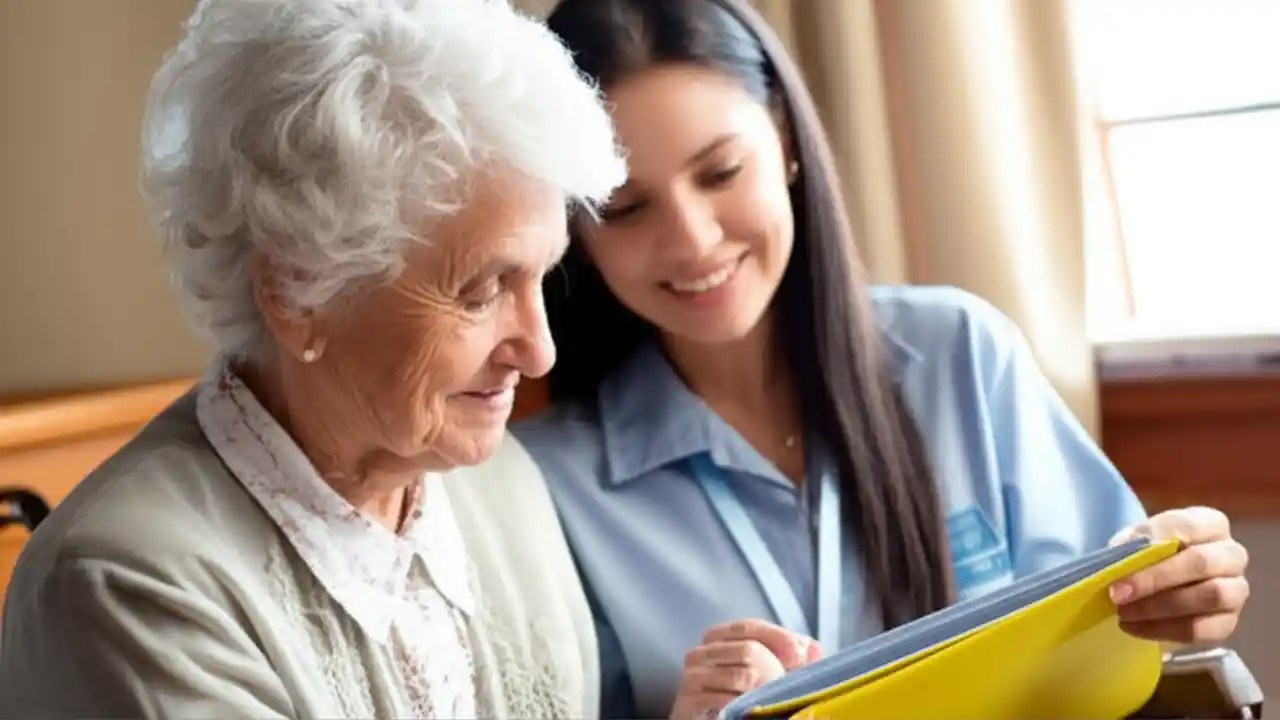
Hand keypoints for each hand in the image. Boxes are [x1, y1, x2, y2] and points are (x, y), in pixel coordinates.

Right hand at [669, 619, 820, 719]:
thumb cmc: (740, 699)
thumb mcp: (770, 675)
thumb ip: (793, 661)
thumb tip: (814, 647)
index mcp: (719, 638)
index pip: (751, 626)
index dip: (779, 638)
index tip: (800, 656)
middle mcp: (702, 652)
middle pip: (748, 649)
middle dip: (774, 670)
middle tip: (785, 686)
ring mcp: (692, 676)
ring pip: (740, 675)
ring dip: (761, 692)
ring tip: (768, 701)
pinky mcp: (687, 702)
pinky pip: (724, 699)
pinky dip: (743, 706)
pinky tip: (749, 711)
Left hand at [1109, 506, 1249, 644]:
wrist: (1162, 586)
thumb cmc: (1152, 554)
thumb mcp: (1139, 540)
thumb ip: (1131, 542)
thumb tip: (1119, 551)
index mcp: (1211, 524)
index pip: (1189, 525)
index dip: (1157, 536)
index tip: (1122, 549)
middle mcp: (1231, 555)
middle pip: (1202, 563)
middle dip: (1155, 578)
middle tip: (1118, 592)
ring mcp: (1235, 590)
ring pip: (1210, 597)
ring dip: (1160, 606)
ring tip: (1123, 612)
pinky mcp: (1227, 623)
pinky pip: (1201, 630)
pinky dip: (1162, 630)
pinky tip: (1133, 626)